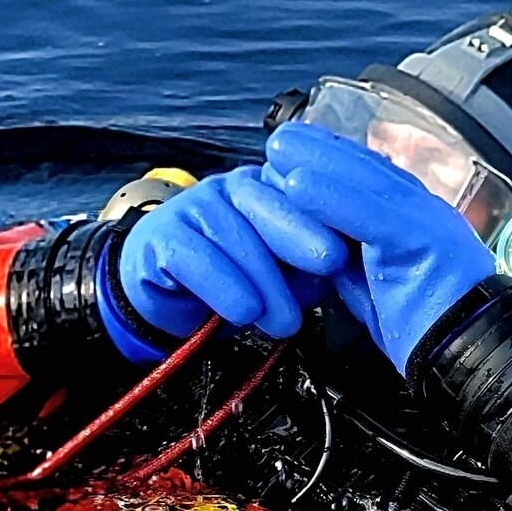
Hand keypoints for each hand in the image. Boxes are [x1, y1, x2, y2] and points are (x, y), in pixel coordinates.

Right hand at [97, 165, 348, 359]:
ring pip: (233, 234)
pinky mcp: (161, 237)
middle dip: (301, 233)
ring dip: (264, 280)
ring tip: (284, 320)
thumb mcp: (281, 280)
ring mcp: (192, 208)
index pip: (298, 190)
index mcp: (267, 191)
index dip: (324, 211)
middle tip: (330, 262)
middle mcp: (230, 190)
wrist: (166, 304)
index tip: (350, 239)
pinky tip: (242, 310)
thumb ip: (307, 271)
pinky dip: (221, 286)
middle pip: (267, 203)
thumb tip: (338, 276)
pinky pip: (193, 256)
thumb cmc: (229, 286)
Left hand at [263, 123, 494, 373]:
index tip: (293, 149)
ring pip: (367, 182)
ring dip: (319, 162)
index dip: (330, 160)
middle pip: (367, 169)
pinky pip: (371, 213)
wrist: (472, 359)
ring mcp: (429, 221)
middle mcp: (424, 212)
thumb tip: (316, 248)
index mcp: (416, 221)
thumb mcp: (373, 292)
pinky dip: (333, 199)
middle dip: (319, 150)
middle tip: (278, 138)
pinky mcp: (425, 239)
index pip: (369, 178)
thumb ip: (347, 264)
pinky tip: (300, 186)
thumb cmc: (428, 333)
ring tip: (279, 149)